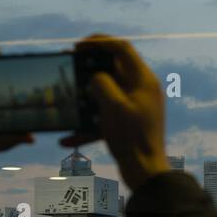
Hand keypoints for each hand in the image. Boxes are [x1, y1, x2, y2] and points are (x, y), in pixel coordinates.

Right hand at [59, 34, 168, 189]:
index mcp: (144, 80)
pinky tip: (68, 140)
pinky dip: (89, 125)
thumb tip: (96, 77)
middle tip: (71, 69)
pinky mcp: (130, 123)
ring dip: (87, 97)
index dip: (99, 42)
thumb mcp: (113, 107)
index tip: (77, 47)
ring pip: (107, 94)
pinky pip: (107, 117)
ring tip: (69, 100)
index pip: (122, 48)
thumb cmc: (132, 139)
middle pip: (114, 69)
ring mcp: (137, 106)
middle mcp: (143, 89)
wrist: (147, 174)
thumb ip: (102, 84)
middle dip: (90, 69)